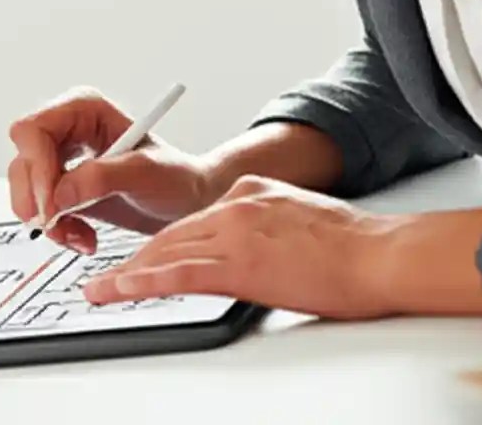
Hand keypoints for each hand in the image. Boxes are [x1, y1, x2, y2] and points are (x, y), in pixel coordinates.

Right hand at [8, 88, 221, 254]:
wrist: (189, 203)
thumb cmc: (177, 178)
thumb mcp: (147, 174)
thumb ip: (103, 178)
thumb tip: (60, 194)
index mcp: (84, 110)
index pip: (34, 129)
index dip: (36, 166)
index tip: (52, 204)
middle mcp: (66, 130)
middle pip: (23, 160)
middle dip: (37, 198)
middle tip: (58, 225)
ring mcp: (60, 160)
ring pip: (25, 189)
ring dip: (49, 220)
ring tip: (81, 235)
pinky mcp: (60, 188)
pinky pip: (38, 209)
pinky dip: (57, 230)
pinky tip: (84, 236)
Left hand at [83, 176, 397, 319]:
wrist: (382, 254)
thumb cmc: (355, 245)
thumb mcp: (299, 213)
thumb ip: (266, 218)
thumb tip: (253, 239)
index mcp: (250, 191)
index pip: (194, 218)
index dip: (164, 241)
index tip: (144, 255)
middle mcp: (235, 205)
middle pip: (171, 233)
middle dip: (136, 256)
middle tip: (107, 276)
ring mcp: (234, 234)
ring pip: (166, 251)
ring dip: (126, 273)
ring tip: (99, 289)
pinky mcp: (239, 265)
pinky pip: (177, 275)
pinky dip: (140, 283)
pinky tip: (118, 290)